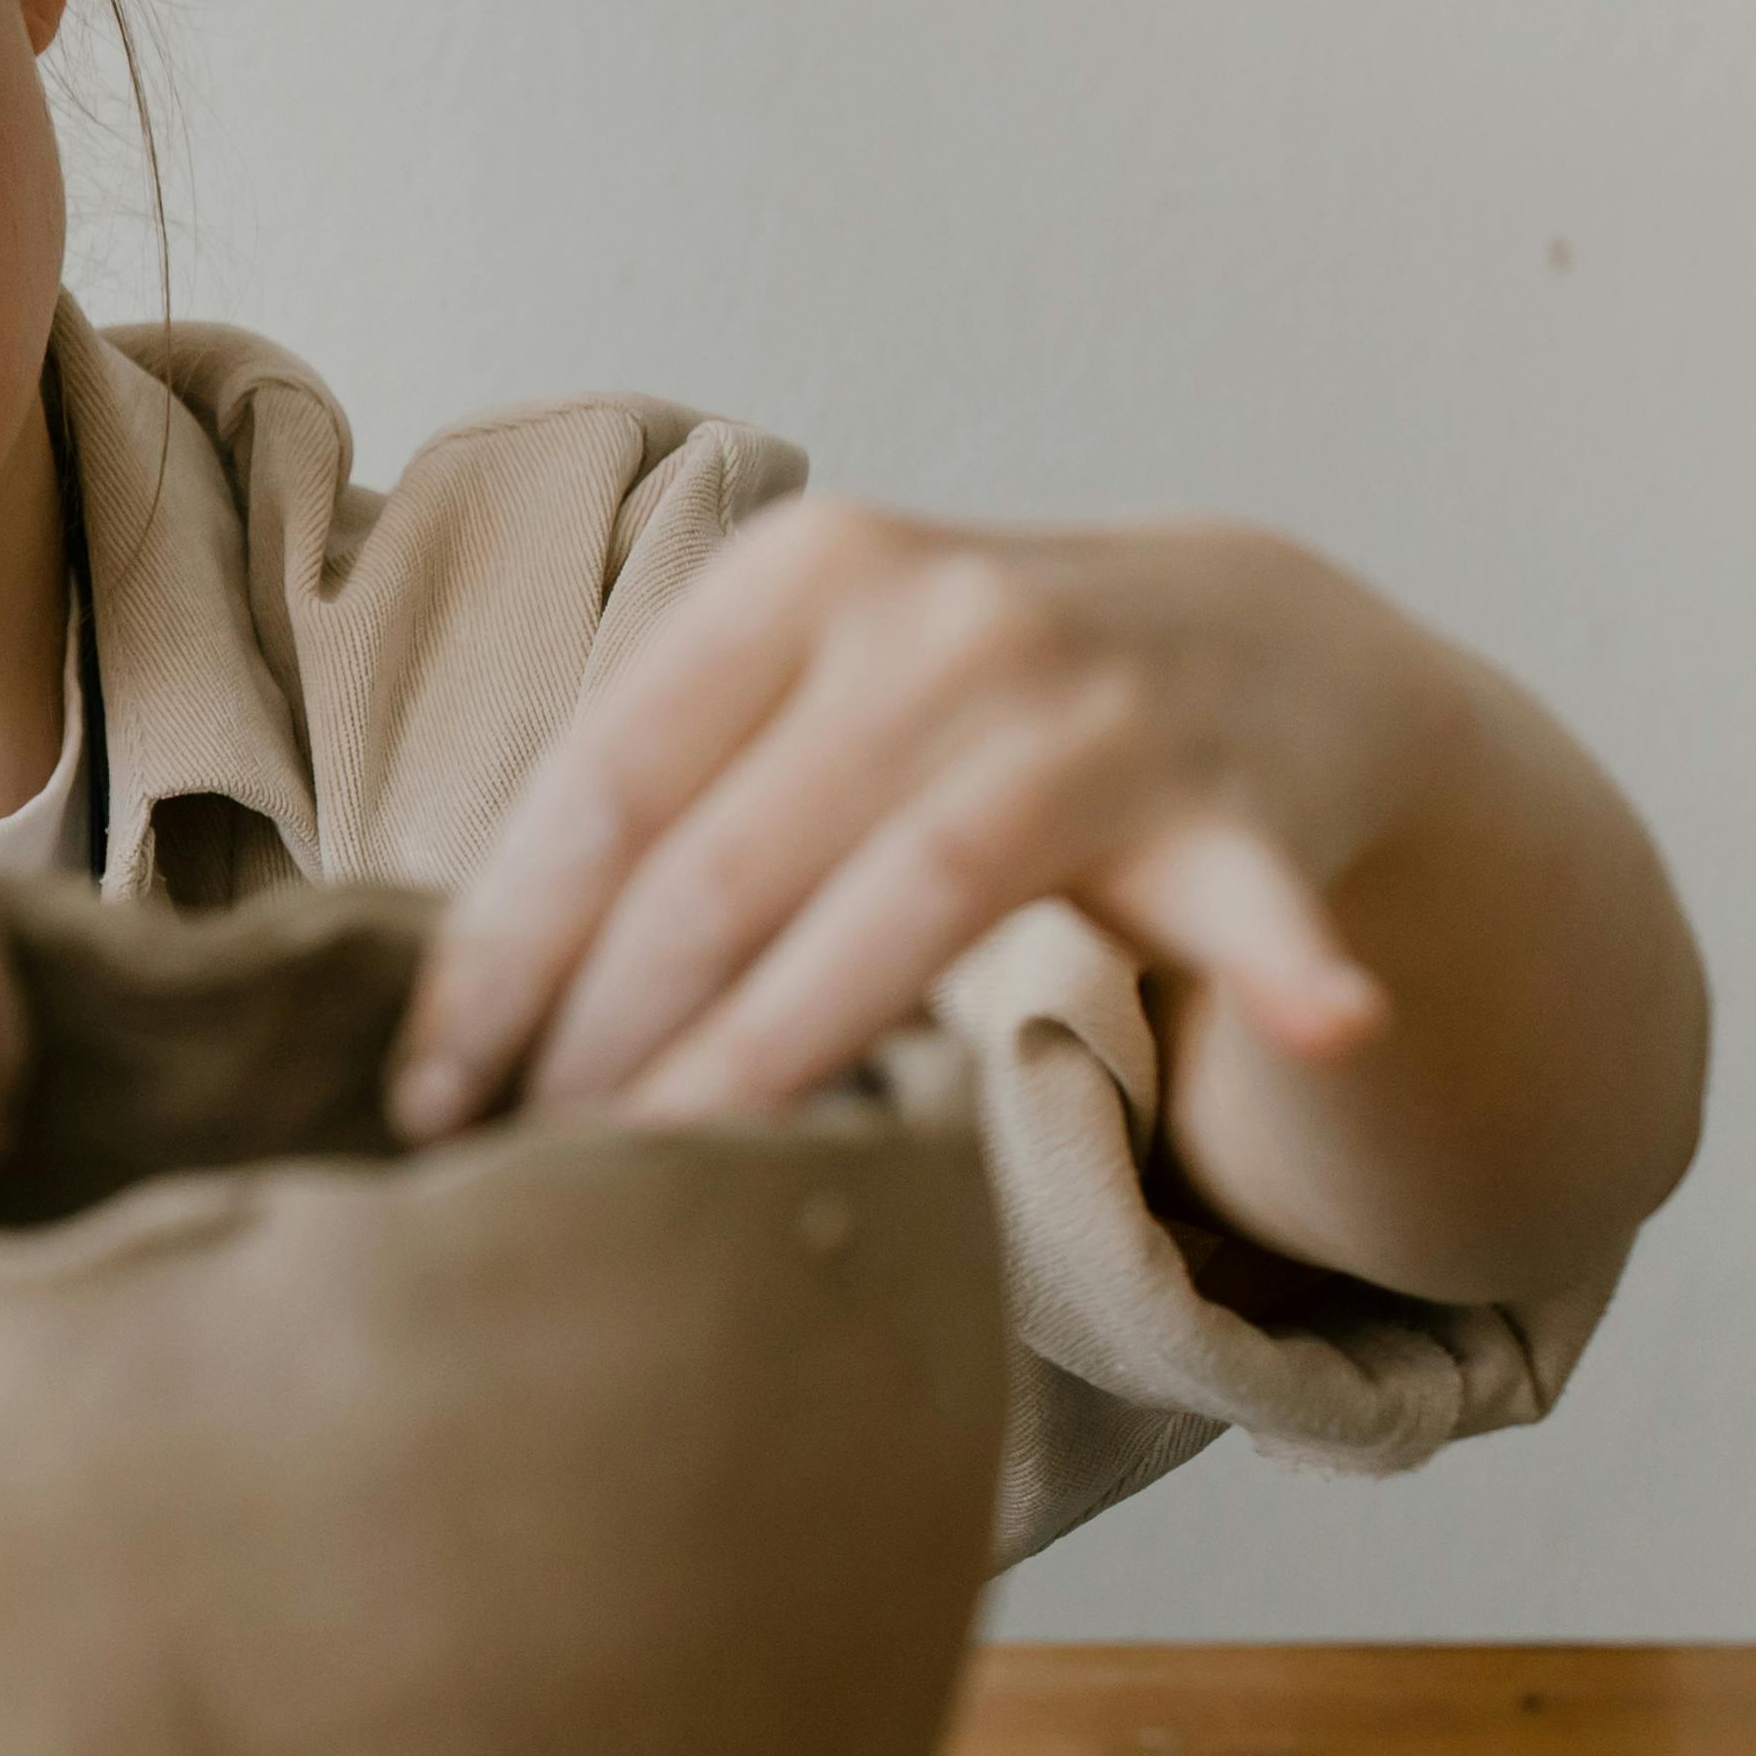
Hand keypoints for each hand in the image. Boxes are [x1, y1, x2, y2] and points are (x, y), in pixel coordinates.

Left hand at [393, 503, 1455, 1140]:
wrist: (1256, 634)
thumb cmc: (957, 696)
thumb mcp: (803, 679)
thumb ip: (666, 789)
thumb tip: (454, 993)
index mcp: (800, 575)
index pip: (607, 782)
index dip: (504, 946)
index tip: (428, 1085)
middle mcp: (942, 622)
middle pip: (725, 867)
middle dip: (605, 1038)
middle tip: (524, 1170)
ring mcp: (1099, 710)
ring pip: (904, 911)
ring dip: (774, 1061)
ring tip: (668, 1180)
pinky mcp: (1236, 808)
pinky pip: (1253, 907)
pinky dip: (1287, 967)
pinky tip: (1326, 1024)